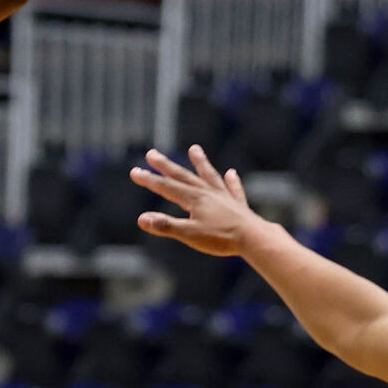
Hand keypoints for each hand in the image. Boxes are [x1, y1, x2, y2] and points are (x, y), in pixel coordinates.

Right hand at [130, 145, 265, 256]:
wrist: (253, 238)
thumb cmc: (221, 238)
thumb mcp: (189, 234)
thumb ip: (166, 225)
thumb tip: (142, 219)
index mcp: (193, 199)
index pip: (166, 187)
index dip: (149, 180)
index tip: (135, 171)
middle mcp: (207, 193)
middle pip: (183, 176)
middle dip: (166, 166)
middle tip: (152, 153)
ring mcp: (223, 197)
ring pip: (209, 175)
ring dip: (200, 162)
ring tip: (195, 148)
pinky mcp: (237, 205)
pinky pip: (233, 189)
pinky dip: (231, 181)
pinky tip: (231, 173)